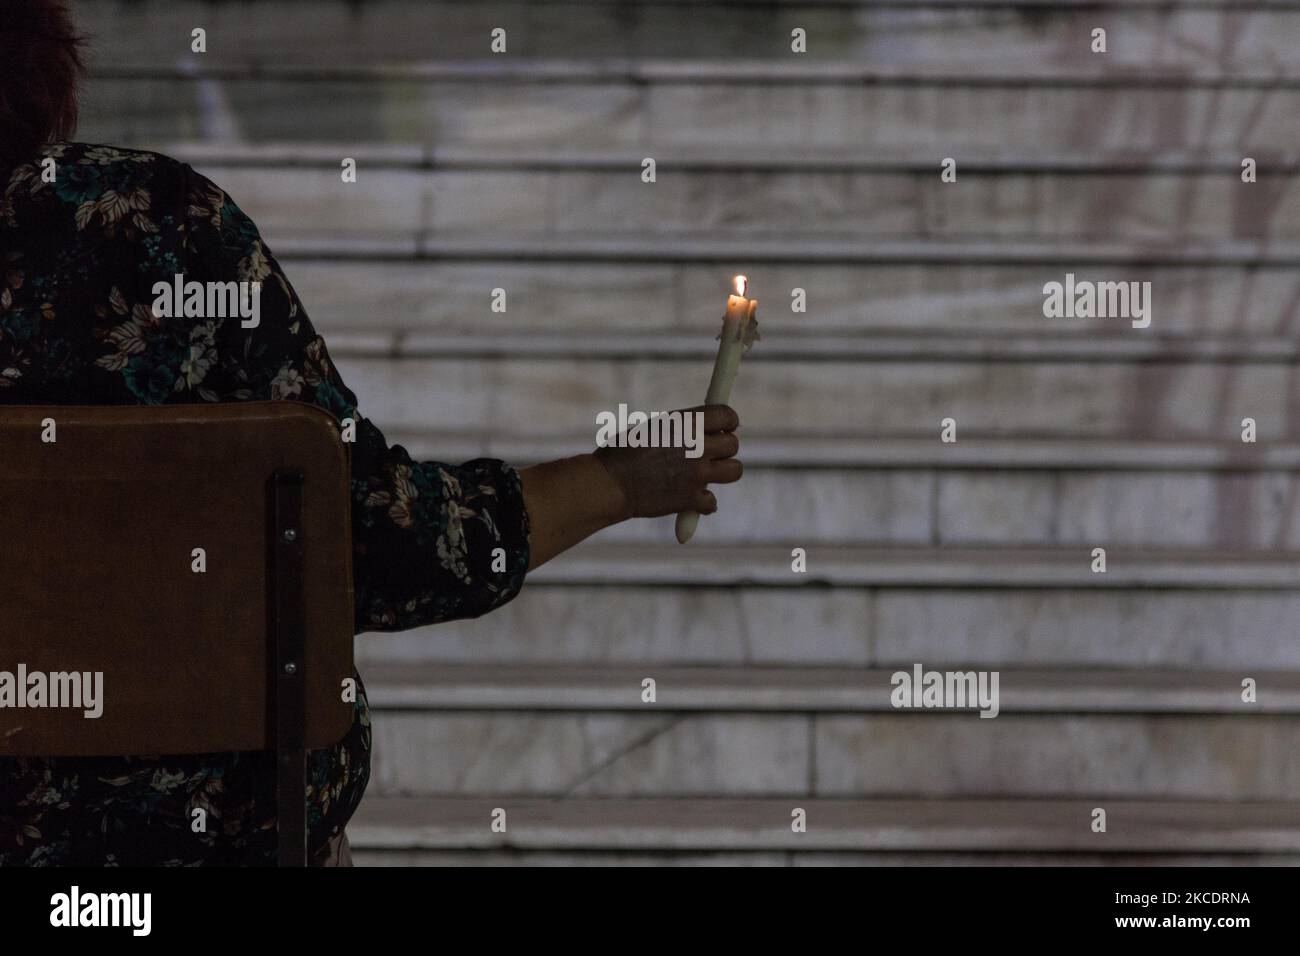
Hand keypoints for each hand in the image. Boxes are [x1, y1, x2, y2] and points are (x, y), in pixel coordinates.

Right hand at [592, 404, 742, 519]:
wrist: (610, 484)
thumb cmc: (621, 453)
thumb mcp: (653, 429)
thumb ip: (680, 430)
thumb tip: (699, 431)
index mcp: (685, 423)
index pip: (726, 414)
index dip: (728, 421)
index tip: (724, 427)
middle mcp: (696, 446)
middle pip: (733, 444)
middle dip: (725, 447)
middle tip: (712, 452)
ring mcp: (697, 474)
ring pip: (734, 471)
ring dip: (724, 472)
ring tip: (707, 474)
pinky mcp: (691, 499)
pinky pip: (713, 501)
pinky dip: (703, 503)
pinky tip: (691, 500)